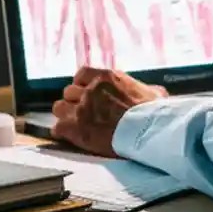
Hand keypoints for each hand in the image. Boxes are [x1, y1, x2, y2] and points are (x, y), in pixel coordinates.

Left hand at [51, 67, 166, 156]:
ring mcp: (81, 108)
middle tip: (83, 113)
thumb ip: (146, 90)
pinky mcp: (75, 128)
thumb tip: (154, 92)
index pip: (82, 74)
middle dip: (74, 102)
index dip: (82, 84)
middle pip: (69, 92)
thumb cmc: (155, 113)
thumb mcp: (154, 93)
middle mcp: (90, 90)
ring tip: (74, 125)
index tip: (86, 93)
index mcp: (107, 77)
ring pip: (59, 107)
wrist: (149, 131)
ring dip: (66, 116)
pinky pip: (57, 128)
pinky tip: (69, 137)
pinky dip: (62, 133)